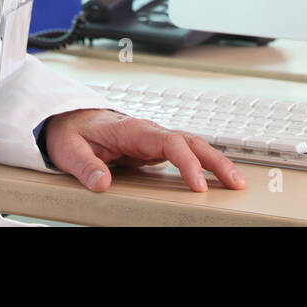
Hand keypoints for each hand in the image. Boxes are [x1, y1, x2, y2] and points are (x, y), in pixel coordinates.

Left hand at [43, 108, 246, 192]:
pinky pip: (186, 154)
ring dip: (216, 162)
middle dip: (216, 161)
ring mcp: (155, 139)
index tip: (199, 185)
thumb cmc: (72, 133)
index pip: (169, 143)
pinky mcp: (156, 149)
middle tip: (236, 183)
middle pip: (191, 142)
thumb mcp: (70, 151)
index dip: (187, 163)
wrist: (71, 120)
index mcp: (133, 130)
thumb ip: (86, 167)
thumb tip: (102, 184)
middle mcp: (149, 132)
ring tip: (236, 183)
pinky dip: (205, 164)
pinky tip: (216, 178)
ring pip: (193, 146)